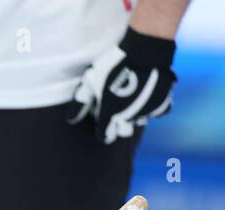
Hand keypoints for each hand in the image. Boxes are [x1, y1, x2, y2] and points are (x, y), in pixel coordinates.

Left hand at [70, 27, 175, 144]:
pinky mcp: (163, 102)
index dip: (102, 131)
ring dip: (136, 114)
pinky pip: (159, 112)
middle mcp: (128, 117)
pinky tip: (148, 97)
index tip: (102, 122)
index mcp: (110, 114)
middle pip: (123, 131)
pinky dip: (154, 107)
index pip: (103, 135)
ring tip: (132, 98)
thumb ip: (81, 102)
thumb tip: (71, 120)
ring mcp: (147, 110)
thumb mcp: (90, 80)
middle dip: (118, 125)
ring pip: (140, 121)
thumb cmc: (113, 64)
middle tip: (117, 109)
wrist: (144, 50)